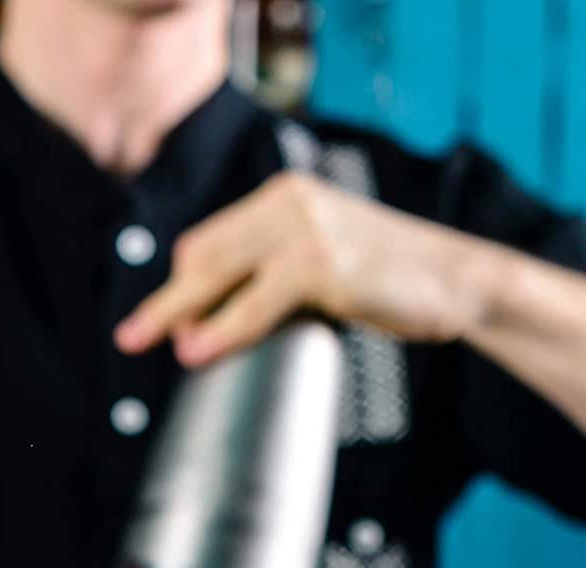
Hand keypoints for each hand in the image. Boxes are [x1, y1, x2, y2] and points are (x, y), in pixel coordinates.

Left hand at [114, 171, 503, 366]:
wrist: (456, 280)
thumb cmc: (388, 284)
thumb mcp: (323, 269)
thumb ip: (274, 282)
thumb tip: (208, 329)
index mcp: (284, 198)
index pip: (210, 240)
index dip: (181, 285)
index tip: (160, 321)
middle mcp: (287, 203)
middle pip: (203, 255)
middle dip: (165, 301)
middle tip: (130, 338)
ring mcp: (304, 230)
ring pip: (217, 276)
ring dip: (179, 315)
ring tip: (148, 345)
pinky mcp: (320, 264)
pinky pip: (253, 305)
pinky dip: (221, 331)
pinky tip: (197, 351)